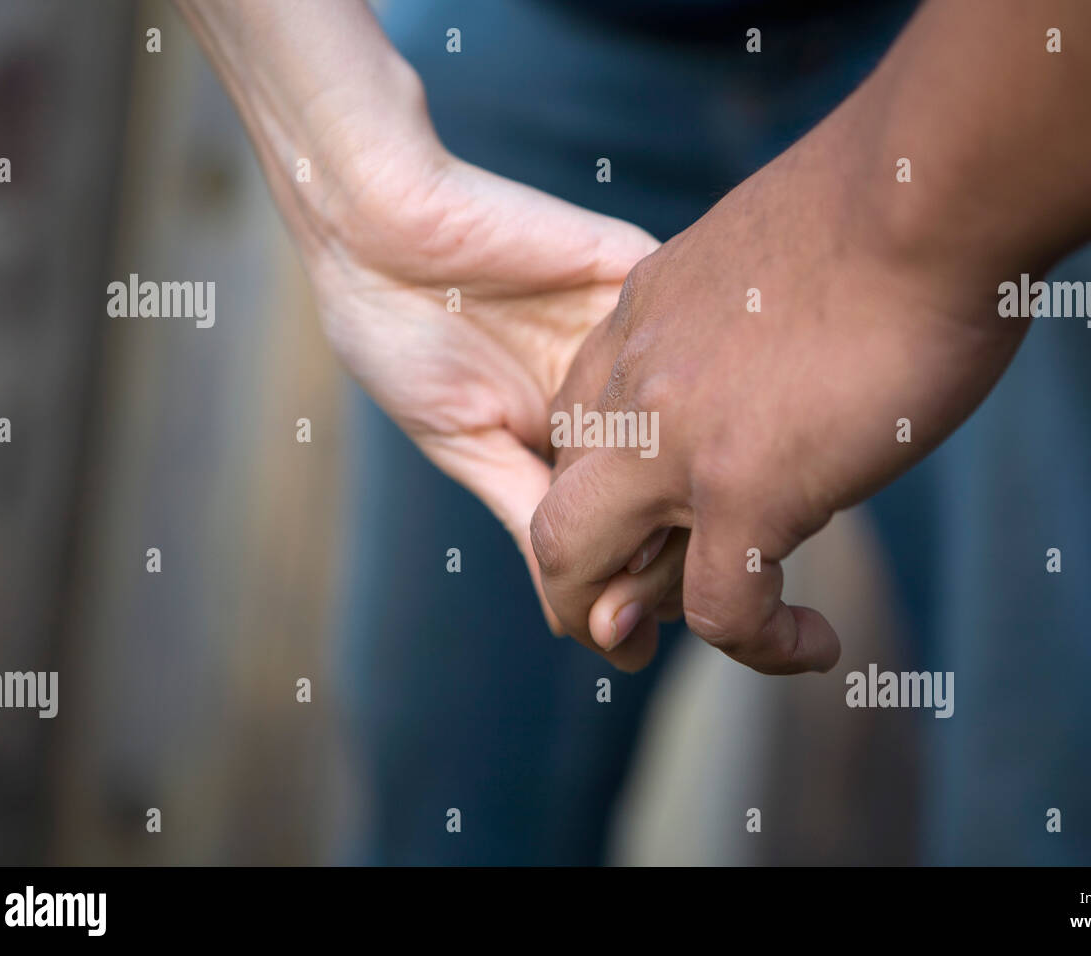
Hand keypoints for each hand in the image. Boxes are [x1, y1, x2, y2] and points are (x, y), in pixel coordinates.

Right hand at [177, 0, 656, 625]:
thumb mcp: (466, 445)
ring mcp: (632, 333)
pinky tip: (706, 419)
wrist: (381, 225)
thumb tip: (587, 626)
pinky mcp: (642, 275)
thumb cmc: (401, 338)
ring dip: (708, 461)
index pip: (634, 514)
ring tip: (706, 511)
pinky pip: (697, 322)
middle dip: (689, 530)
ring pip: (702, 407)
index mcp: (567, 437)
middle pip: (683, 468)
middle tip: (689, 579)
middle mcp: (611, 390)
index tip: (648, 628)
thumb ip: (532, 519)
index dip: (647, 570)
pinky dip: (702, 374)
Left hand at [530, 112, 1029, 672]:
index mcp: (638, 318)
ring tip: (749, 628)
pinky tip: (811, 642)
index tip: (673, 518)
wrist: (929, 189)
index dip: (613, 487)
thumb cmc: (887, 204)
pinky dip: (762, 646)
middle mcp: (634, 381)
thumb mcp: (770, 254)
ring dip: (649, 619)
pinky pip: (721, 611)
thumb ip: (746, 316)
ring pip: (590, 565)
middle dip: (583, 576)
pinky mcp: (743, 488)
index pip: (579, 426)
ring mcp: (675, 440)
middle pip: (558, 507)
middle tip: (648, 613)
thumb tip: (787, 360)